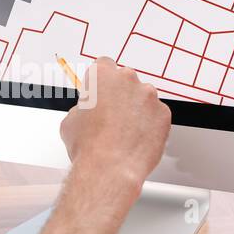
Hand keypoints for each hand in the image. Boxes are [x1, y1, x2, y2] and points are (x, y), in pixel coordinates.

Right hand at [59, 57, 170, 187]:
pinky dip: (149, 124)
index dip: (101, 81)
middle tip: (111, 116)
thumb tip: (86, 112)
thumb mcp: (71, 121)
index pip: (104, 65)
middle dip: (120, 95)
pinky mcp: (163, 113)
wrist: (109, 168)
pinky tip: (137, 138)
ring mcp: (148, 96)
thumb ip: (82, 108)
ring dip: (136, 109)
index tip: (101, 92)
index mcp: (102, 76)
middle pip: (125, 80)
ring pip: (143, 97)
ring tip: (124, 131)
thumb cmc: (89, 146)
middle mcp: (127, 80)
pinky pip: (156, 114)